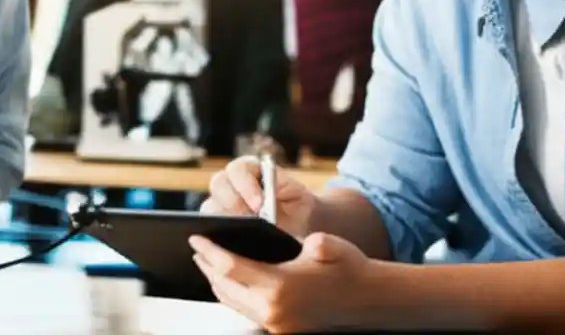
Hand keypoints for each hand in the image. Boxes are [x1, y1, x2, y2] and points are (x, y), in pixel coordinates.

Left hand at [191, 232, 370, 333]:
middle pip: (225, 288)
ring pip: (233, 303)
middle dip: (207, 266)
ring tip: (209, 264)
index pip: (230, 267)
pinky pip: (247, 312)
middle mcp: (274, 311)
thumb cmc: (349, 267)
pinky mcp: (281, 331)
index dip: (210, 251)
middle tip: (197, 249)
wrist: (369, 299)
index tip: (195, 239)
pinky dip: (234, 296)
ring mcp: (276, 325)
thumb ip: (320, 244)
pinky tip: (232, 282)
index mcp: (280, 287)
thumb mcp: (331, 247)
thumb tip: (311, 243)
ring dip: (218, 283)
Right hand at [201, 156, 317, 238]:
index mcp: (251, 169)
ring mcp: (221, 203)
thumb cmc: (299, 208)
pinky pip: (209, 228)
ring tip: (245, 236)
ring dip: (225, 221)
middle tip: (251, 222)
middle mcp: (231, 182)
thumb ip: (285, 193)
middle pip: (218, 184)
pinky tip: (236, 247)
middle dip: (234, 203)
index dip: (246, 185)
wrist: (301, 226)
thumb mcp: (299, 197)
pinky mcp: (217, 224)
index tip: (260, 205)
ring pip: (210, 207)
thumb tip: (267, 206)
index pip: (238, 169)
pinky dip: (219, 236)